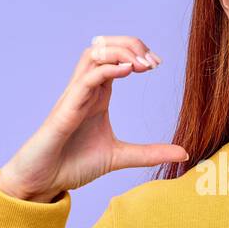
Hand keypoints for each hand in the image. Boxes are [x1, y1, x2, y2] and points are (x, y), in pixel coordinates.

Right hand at [0, 36, 188, 201]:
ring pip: (93, 55)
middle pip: (104, 46)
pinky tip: (126, 70)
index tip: (157, 64)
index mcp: (98, 95)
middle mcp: (86, 90)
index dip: (138, 53)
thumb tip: (184, 153)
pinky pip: (85, 79)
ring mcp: (74, 97)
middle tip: (153, 62)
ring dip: (119, 51)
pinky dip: (106, 69)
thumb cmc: (73, 165)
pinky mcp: (65, 110)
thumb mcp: (121, 157)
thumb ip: (150, 153)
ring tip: (142, 63)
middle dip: (131, 45)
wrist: (44, 182)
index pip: (116, 57)